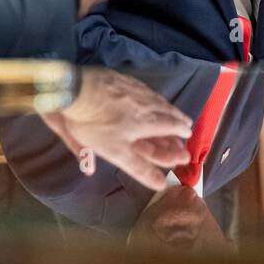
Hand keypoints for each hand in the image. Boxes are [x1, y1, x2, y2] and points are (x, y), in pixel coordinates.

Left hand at [40, 70, 193, 190]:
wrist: (75, 89)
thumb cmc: (94, 124)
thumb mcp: (116, 152)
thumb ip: (139, 168)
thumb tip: (162, 185)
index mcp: (144, 122)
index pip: (169, 126)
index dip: (180, 131)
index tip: (189, 134)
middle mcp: (144, 104)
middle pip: (166, 112)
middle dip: (178, 119)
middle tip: (187, 123)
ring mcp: (133, 89)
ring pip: (157, 99)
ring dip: (168, 107)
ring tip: (173, 110)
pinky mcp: (122, 78)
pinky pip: (144, 88)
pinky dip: (153, 95)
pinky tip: (150, 94)